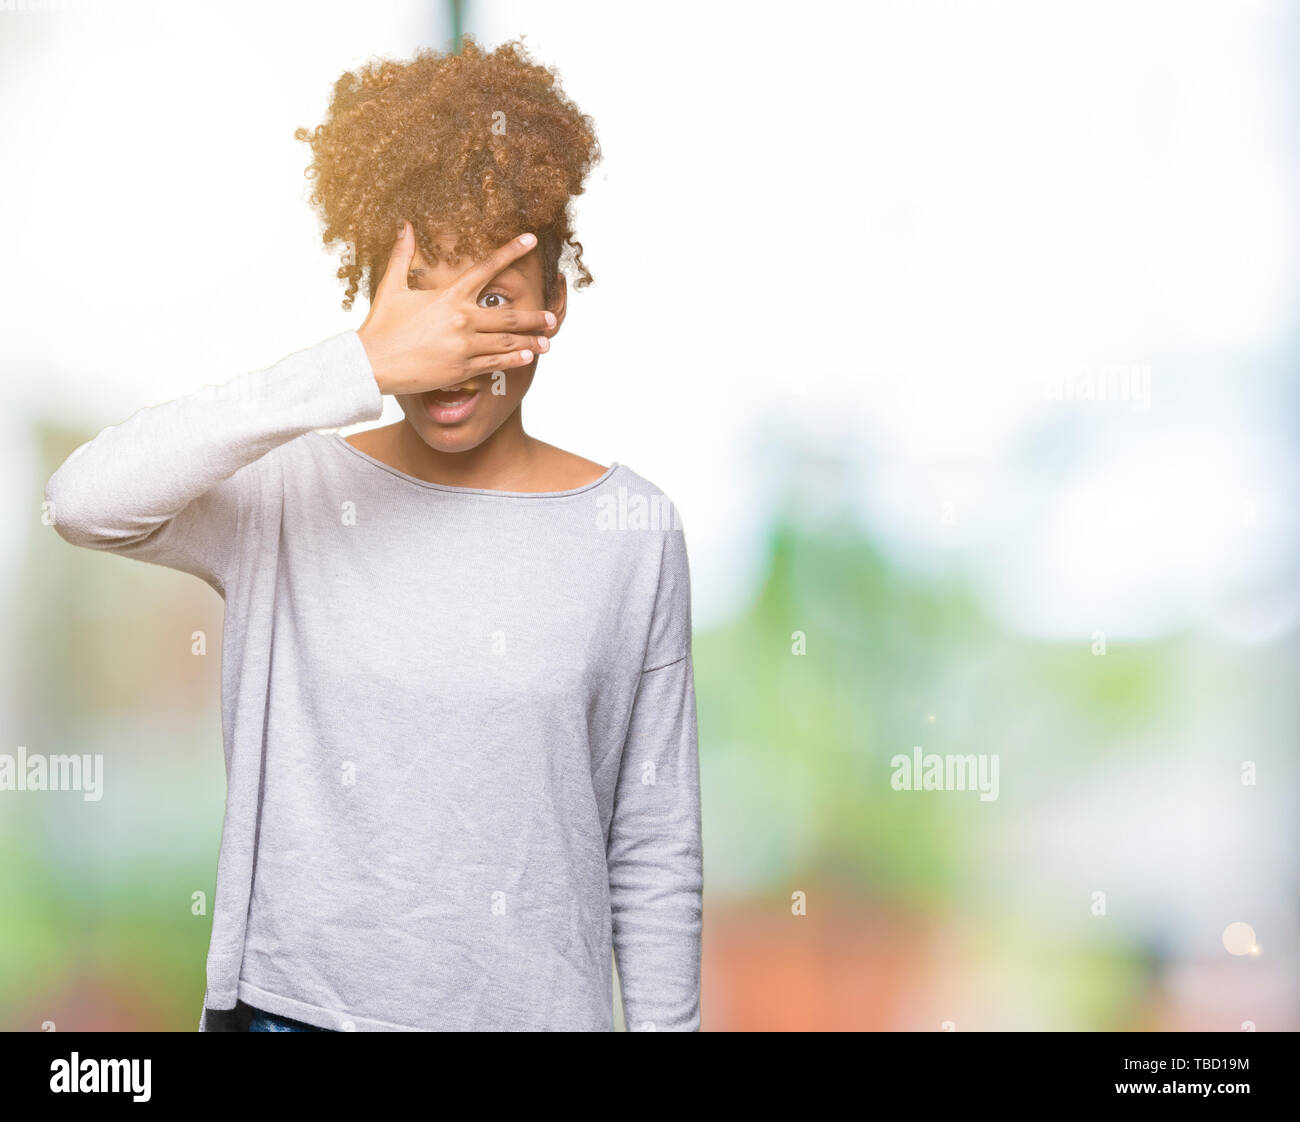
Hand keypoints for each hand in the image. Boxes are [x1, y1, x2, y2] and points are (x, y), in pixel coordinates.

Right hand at [356, 224, 555, 395]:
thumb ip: (402, 255)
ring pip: (507, 342)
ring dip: (530, 341)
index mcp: (448, 295)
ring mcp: (464, 345)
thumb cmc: (380, 326)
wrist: (369, 364)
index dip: (511, 250)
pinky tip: (528, 357)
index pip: (486, 267)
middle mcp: (461, 318)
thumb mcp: (391, 286)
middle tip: (550, 318)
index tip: (531, 239)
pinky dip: (514, 359)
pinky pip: (495, 363)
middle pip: (508, 315)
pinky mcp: (461, 368)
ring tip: (547, 342)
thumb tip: (405, 225)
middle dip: (533, 317)